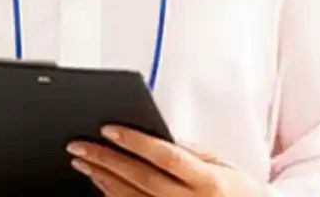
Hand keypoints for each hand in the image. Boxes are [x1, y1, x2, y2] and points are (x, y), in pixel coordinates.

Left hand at [67, 126, 267, 195]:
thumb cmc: (240, 192)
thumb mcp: (224, 165)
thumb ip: (192, 150)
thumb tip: (158, 133)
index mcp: (208, 181)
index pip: (166, 157)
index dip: (136, 142)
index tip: (108, 128)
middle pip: (141, 179)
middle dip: (106, 160)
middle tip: (79, 145)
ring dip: (104, 180)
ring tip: (83, 162)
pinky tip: (101, 184)